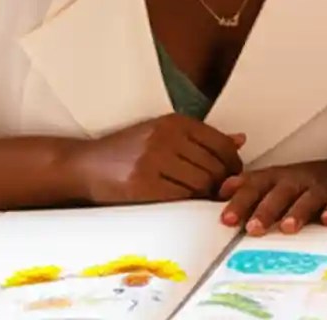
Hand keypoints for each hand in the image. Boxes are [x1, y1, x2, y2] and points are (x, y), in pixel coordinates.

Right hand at [64, 114, 244, 204]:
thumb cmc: (129, 150)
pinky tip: (185, 204)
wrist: (85, 165)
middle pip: (214, 167)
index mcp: (174, 122)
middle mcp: (165, 137)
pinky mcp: (142, 184)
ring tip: (203, 199)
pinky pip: (181, 198)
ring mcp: (153, 160)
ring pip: (200, 184)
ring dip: (206, 196)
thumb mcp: (164, 133)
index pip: (221, 144)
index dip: (233, 164)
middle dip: (222, 183)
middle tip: (221, 194)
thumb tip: (241, 140)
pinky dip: (189, 204)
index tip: (233, 176)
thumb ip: (203, 138)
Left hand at [217, 160, 326, 235]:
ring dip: (298, 211)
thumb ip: (248, 186)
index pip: (254, 187)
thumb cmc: (300, 183)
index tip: (226, 220)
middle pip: (280, 193)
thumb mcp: (273, 180)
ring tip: (287, 228)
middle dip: (266, 210)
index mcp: (277, 178)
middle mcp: (297, 181)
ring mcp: (321, 187)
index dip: (240, 202)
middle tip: (253, 229)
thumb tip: (220, 191)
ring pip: (309, 197)